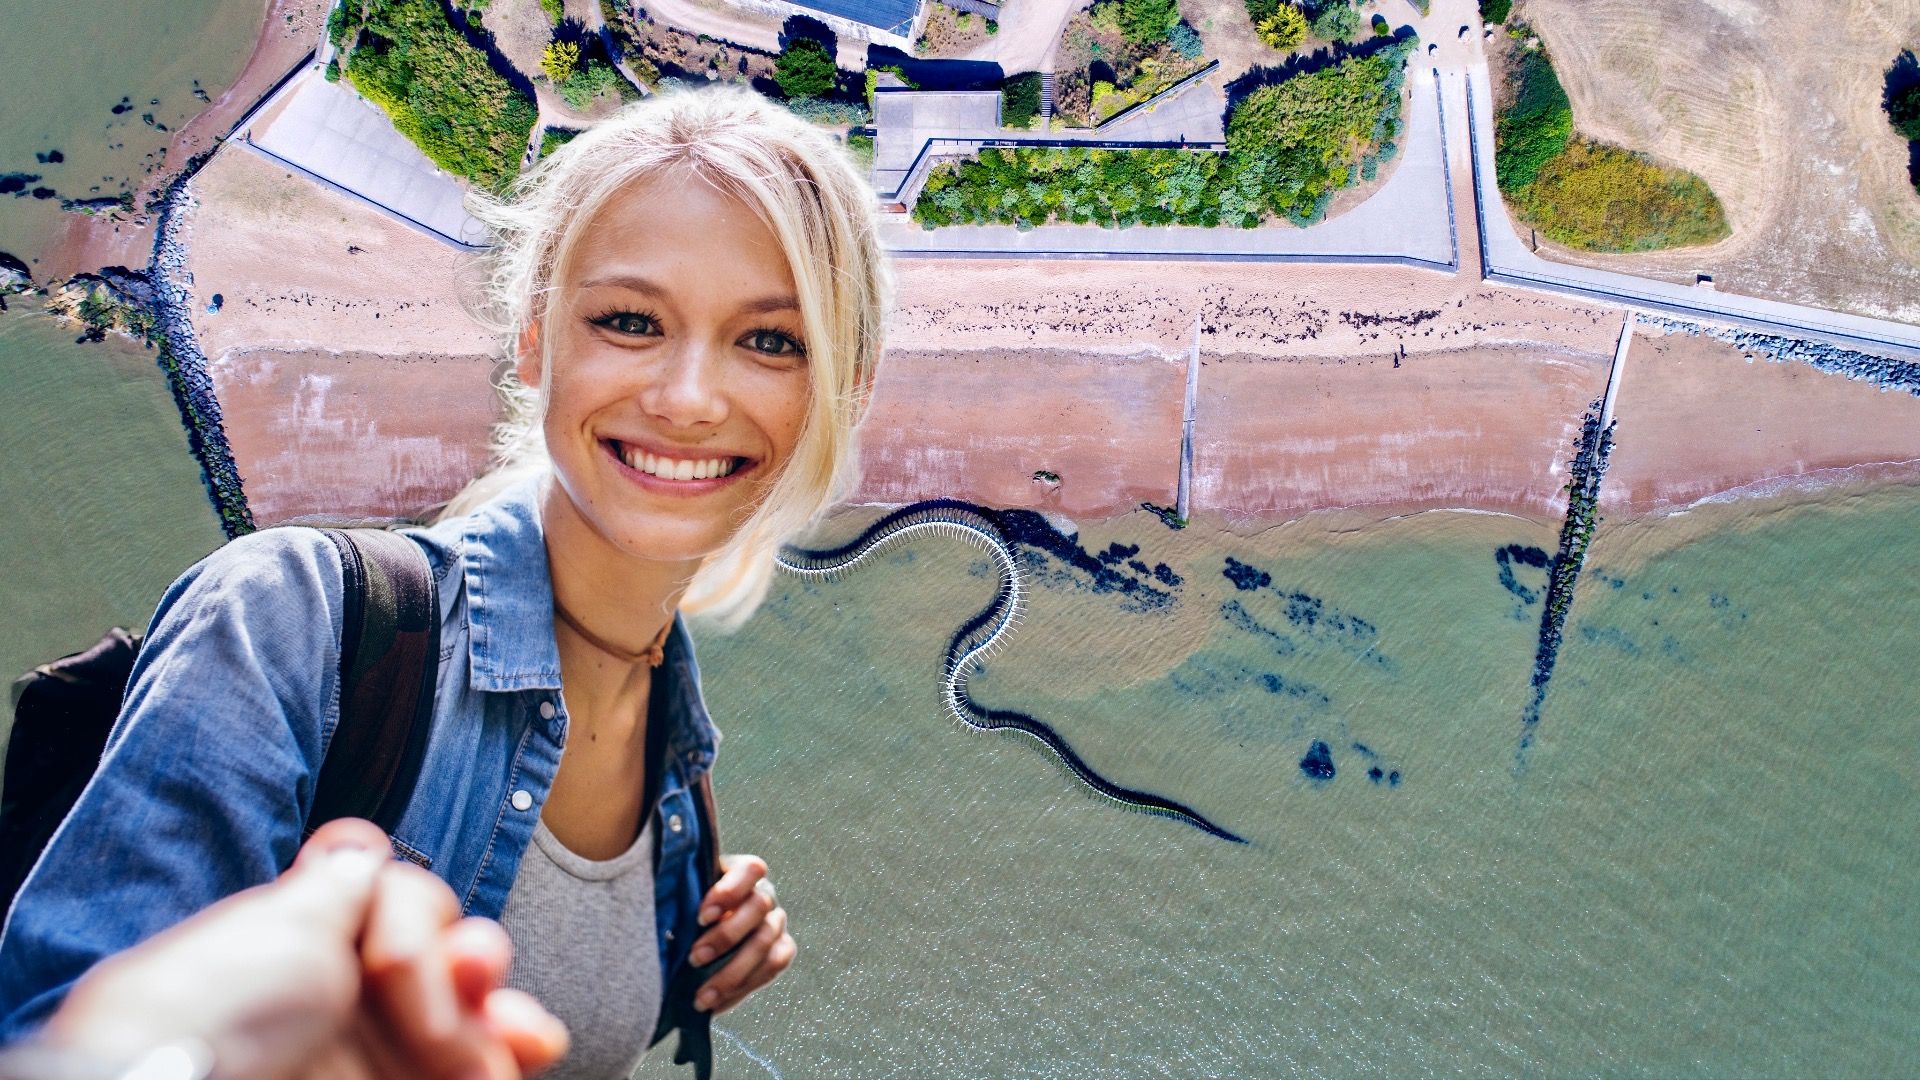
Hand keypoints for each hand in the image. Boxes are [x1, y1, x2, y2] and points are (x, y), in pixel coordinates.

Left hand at [40, 819, 566, 1079]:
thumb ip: (340, 879)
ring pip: (470, 1012)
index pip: (384, 900)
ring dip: (496, 1004)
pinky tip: (521, 1044)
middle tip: (464, 972)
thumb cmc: (211, 1022)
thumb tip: (364, 844)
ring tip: (503, 1024)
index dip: (410, 904)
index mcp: (302, 944)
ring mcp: (373, 1054)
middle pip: (440, 953)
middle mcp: (340, 998)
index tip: (406, 917)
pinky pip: (485, 1063)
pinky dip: (513, 1050)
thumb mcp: (280, 920)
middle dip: (467, 953)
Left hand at [687, 854, 794, 1014]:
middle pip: (759, 907)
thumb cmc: (685, 915)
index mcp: (742, 873)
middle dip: (725, 936)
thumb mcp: (683, 902)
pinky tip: (716, 1002)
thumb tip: (668, 926)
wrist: (696, 942)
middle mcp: (764, 894)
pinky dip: (743, 987)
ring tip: (702, 995)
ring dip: (732, 971)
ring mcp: (775, 923)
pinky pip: (772, 967)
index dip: (729, 891)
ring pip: (766, 943)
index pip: (751, 869)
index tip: (701, 917)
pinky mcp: (781, 950)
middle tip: (694, 958)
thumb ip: (683, 903)